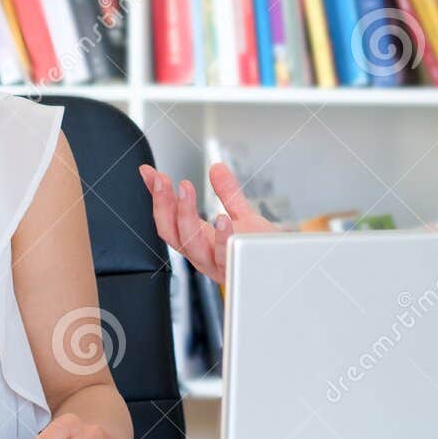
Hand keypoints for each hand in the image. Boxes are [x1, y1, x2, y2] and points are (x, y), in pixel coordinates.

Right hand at [139, 162, 278, 285]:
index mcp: (199, 242)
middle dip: (164, 205)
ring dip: (185, 215)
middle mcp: (203, 256)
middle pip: (172, 233)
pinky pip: (225, 256)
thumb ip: (228, 193)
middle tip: (163, 180)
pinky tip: (221, 219)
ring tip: (185, 188)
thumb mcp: (242, 216)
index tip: (149, 174)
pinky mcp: (238, 268)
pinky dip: (221, 237)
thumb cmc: (263, 250)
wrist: (288, 271)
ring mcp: (218, 264)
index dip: (157, 197)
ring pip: (192, 245)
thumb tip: (216, 168)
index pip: (169, 220)